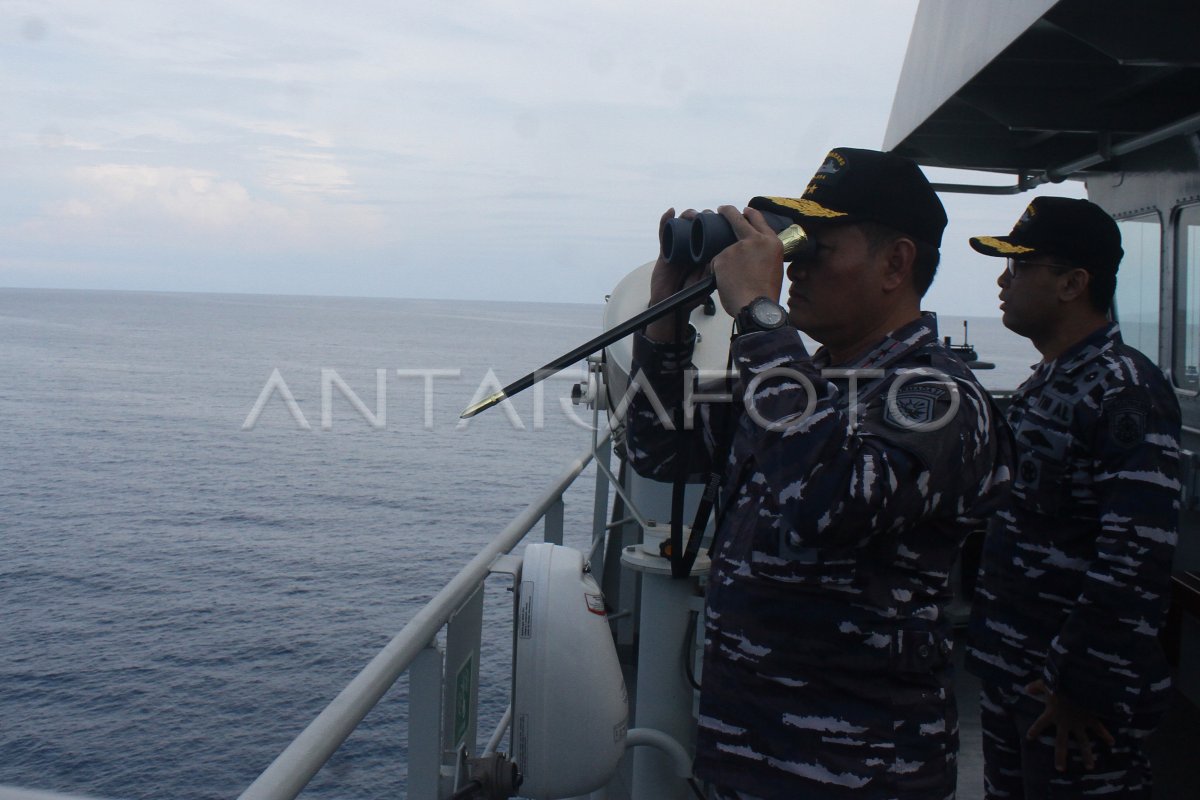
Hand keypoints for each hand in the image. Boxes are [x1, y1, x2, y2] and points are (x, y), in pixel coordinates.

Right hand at [645, 208, 709, 341]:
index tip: (722, 217)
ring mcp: (677, 247)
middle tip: (708, 215)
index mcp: (702, 252)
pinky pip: (664, 233)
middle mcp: (691, 247)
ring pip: (681, 225)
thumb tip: (725, 256)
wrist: (673, 307)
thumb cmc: (691, 296)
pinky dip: (666, 221)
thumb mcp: (708, 281)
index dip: (715, 222)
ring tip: (692, 215)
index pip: (710, 232)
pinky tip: (670, 212)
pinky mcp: (664, 250)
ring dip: (687, 215)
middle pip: (696, 225)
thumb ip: (715, 270)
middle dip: (702, 216)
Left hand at [709, 206, 783, 316]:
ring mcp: (737, 247)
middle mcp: (755, 240)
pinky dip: (719, 273)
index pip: (759, 220)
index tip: (745, 210)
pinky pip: (717, 264)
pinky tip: (728, 283)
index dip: (750, 213)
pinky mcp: (722, 258)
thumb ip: (764, 255)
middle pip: (737, 218)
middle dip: (728, 211)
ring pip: (725, 251)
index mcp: (772, 242)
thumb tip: (753, 255)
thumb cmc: (766, 293)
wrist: (757, 307)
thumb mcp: (774, 267)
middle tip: (722, 209)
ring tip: (736, 280)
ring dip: (726, 262)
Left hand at [1024, 679, 1114, 771]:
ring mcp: (1078, 723)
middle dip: (1060, 756)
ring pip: (1082, 743)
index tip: (1029, 738)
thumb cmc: (1059, 682)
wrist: (1076, 683)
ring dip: (1087, 755)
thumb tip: (1026, 688)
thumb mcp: (1046, 683)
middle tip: (1060, 769)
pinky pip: (1099, 729)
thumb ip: (1037, 687)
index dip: (1034, 730)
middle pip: (1061, 743)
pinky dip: (1106, 735)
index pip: (1040, 724)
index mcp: (1051, 714)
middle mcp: (1064, 723)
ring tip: (1090, 767)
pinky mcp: (1090, 719)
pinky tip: (1112, 742)